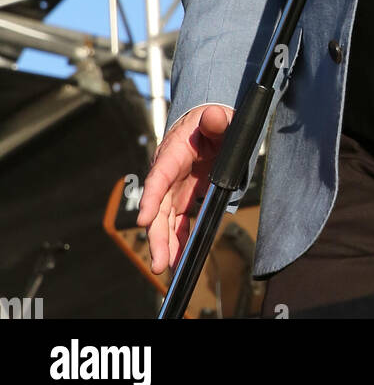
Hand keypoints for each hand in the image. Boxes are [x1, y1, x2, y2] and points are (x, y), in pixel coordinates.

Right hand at [137, 104, 233, 274]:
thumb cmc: (211, 121)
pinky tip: (181, 258)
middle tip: (158, 262)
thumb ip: (217, 120)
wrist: (211, 124)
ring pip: (166, 220)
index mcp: (174, 153)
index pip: (159, 176)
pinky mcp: (185, 196)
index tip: (143, 220)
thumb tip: (214, 116)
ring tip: (168, 268)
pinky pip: (180, 221)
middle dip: (156, 236)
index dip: (150, 198)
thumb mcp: (217, 118)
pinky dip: (180, 240)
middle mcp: (169, 174)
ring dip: (166, 244)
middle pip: (158, 207)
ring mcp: (176, 187)